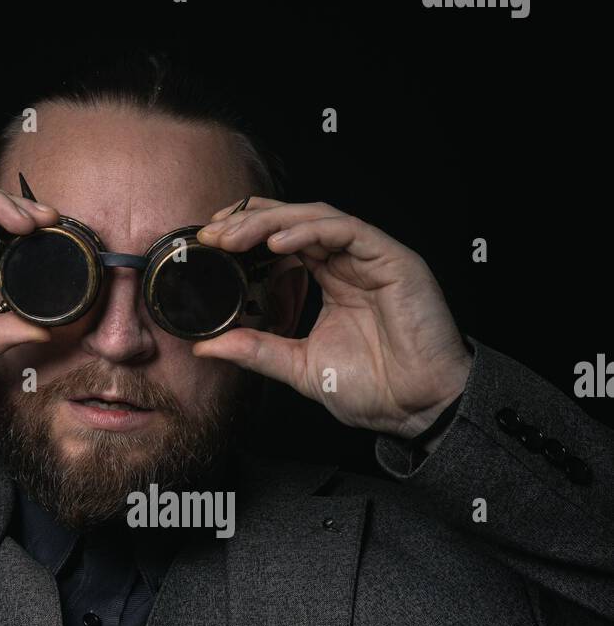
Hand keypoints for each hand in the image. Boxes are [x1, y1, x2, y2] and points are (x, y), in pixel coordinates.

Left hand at [192, 197, 471, 437]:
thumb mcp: (299, 367)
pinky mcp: (393, 259)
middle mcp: (350, 262)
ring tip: (233, 235)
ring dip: (270, 221)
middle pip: (294, 221)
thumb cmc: (375, 389)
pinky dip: (309, 230)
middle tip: (211, 234)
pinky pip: (346, 231)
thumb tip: (207, 347)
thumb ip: (256, 350)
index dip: (246, 235)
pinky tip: (276, 243)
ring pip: (316, 217)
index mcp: (332, 280)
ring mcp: (372, 258)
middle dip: (249, 222)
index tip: (209, 243)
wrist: (418, 408)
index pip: (284, 241)